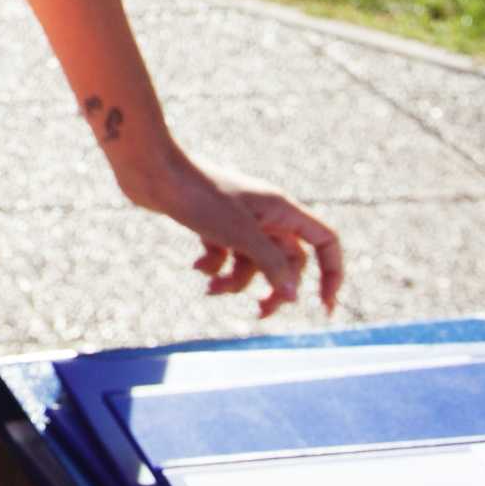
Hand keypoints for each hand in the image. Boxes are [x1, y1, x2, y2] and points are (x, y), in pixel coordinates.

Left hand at [121, 148, 345, 318]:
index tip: (324, 306)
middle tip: (259, 313)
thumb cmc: (200, 197)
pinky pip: (226, 256)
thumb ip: (271, 265)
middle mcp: (266, 214)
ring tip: (211, 288)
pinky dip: (215, 266)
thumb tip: (293, 295)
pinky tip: (197, 266)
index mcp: (282, 210)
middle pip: (287, 261)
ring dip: (236, 281)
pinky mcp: (213, 224)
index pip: (324, 241)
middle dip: (274, 288)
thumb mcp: (241, 236)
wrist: (152, 172)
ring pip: (253, 263)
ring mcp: (239, 219)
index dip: (332, 273)